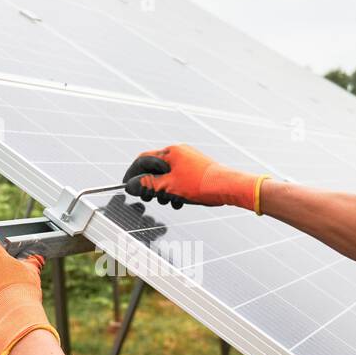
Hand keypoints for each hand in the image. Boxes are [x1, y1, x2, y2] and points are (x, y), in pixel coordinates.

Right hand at [123, 144, 269, 212]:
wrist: (228, 187)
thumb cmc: (200, 185)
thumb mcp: (168, 187)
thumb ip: (147, 185)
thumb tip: (130, 186)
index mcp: (170, 152)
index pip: (143, 159)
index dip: (132, 174)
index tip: (127, 186)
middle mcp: (179, 152)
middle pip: (155, 169)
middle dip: (151, 186)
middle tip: (150, 198)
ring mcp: (189, 160)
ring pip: (167, 176)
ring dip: (164, 191)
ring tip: (169, 202)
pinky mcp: (197, 170)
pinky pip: (179, 179)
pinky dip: (175, 191)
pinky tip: (180, 202)